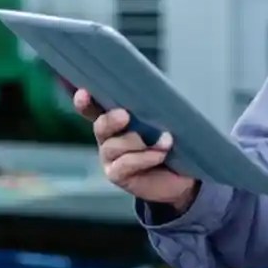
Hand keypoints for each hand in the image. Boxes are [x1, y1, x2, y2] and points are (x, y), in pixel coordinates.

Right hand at [74, 89, 197, 211]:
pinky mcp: (116, 174)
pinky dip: (144, 158)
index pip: (94, 106)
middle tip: (125, 116)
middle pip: (101, 125)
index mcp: (115, 116)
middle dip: (111, 120)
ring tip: (166, 140)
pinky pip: (124, 164)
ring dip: (138, 142)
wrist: (183, 175)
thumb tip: (152, 93)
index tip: (83, 93)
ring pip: (113, 146)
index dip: (85, 100)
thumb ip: (153, 109)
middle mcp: (107, 135)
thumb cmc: (173, 140)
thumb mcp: (165, 119)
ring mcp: (109, 157)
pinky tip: (160, 154)